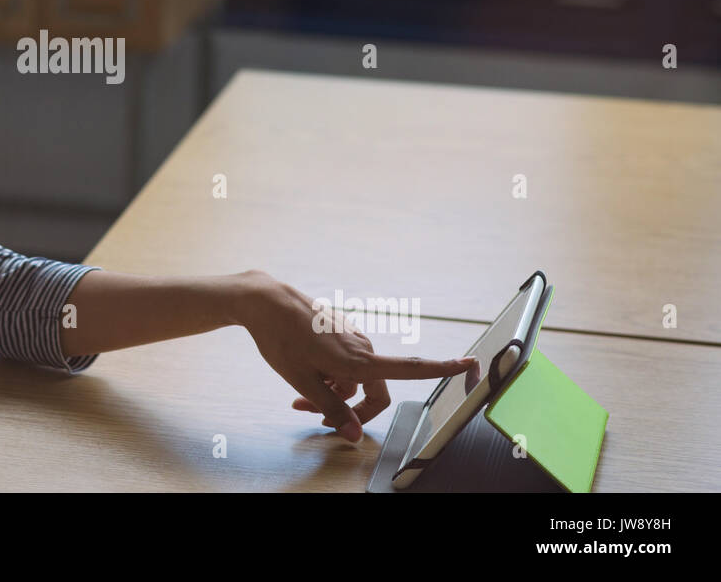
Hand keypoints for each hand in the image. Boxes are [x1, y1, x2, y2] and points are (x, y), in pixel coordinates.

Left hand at [238, 272, 477, 443]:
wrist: (265, 302)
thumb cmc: (281, 338)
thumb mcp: (302, 380)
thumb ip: (331, 408)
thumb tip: (356, 436)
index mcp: (359, 360)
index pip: (410, 368)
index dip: (443, 369)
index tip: (472, 365)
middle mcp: (361, 348)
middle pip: (373, 392)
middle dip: (348, 410)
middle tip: (313, 417)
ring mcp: (351, 339)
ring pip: (352, 380)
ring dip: (331, 393)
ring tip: (297, 397)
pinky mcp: (339, 335)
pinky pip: (342, 365)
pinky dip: (327, 376)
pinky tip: (302, 374)